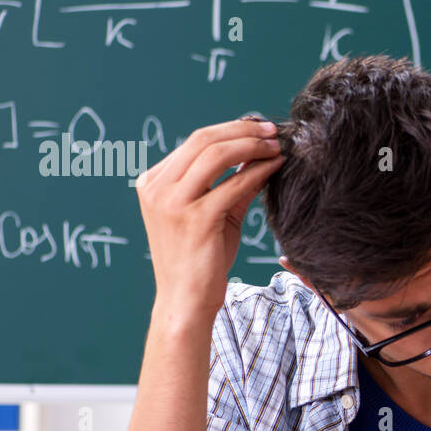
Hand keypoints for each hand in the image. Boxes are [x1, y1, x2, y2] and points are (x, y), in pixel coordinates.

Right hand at [134, 118, 284, 325]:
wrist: (186, 301)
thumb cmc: (200, 260)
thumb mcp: (214, 214)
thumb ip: (231, 183)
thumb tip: (259, 154)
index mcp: (154, 182)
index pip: (195, 141)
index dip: (231, 129)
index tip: (260, 128)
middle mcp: (157, 188)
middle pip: (203, 140)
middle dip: (243, 130)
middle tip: (273, 131)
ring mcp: (172, 203)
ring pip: (216, 154)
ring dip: (251, 146)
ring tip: (277, 147)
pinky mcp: (195, 219)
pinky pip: (233, 185)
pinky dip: (257, 172)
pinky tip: (275, 168)